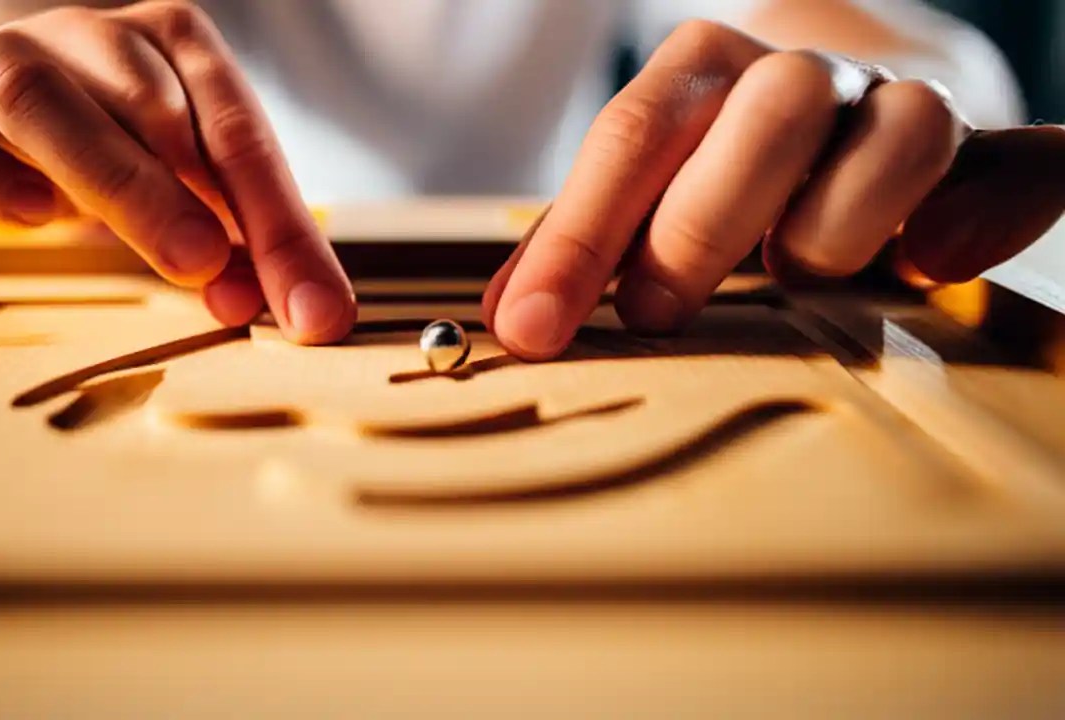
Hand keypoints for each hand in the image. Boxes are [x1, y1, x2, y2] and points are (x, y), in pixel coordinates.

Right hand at [0, 0, 355, 343]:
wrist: (10, 85)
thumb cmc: (121, 139)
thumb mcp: (192, 183)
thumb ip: (240, 238)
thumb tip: (285, 310)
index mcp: (174, 43)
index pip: (238, 131)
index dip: (280, 226)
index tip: (315, 314)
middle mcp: (89, 37)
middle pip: (141, 105)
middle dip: (184, 197)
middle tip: (216, 274)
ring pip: (33, 96)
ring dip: (103, 180)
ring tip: (160, 254)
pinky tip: (30, 211)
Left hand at [484, 20, 1054, 359]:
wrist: (845, 119)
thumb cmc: (723, 176)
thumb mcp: (644, 199)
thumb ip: (580, 247)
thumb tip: (508, 319)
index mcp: (705, 75)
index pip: (631, 137)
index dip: (577, 237)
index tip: (531, 330)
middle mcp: (803, 78)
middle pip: (764, 112)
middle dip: (701, 226)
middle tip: (657, 312)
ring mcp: (898, 109)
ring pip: (901, 129)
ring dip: (836, 224)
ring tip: (796, 276)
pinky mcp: (984, 157)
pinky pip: (1021, 163)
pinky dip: (986, 211)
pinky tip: (930, 264)